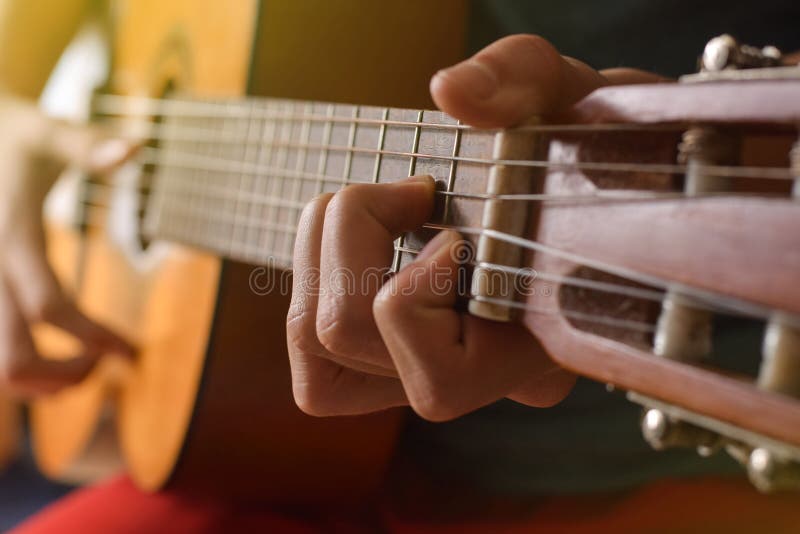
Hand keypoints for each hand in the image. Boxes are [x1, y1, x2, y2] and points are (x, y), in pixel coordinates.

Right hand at [0, 95, 135, 396]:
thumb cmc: (10, 136)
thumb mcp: (47, 131)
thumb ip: (87, 145)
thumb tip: (137, 146)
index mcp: (11, 237)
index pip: (52, 308)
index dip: (96, 338)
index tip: (133, 353)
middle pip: (11, 357)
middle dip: (62, 376)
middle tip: (101, 364)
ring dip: (37, 382)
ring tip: (79, 364)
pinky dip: (16, 368)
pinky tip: (47, 354)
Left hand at [287, 35, 661, 419]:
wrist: (578, 182)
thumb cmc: (575, 148)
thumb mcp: (571, 95)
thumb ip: (524, 79)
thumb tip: (452, 92)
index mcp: (532, 354)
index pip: (438, 381)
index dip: (420, 287)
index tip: (454, 228)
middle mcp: (475, 382)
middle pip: (345, 335)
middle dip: (355, 232)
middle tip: (417, 192)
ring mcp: (424, 371)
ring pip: (313, 336)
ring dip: (326, 243)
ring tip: (389, 205)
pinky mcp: (386, 355)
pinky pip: (310, 344)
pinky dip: (313, 271)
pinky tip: (364, 236)